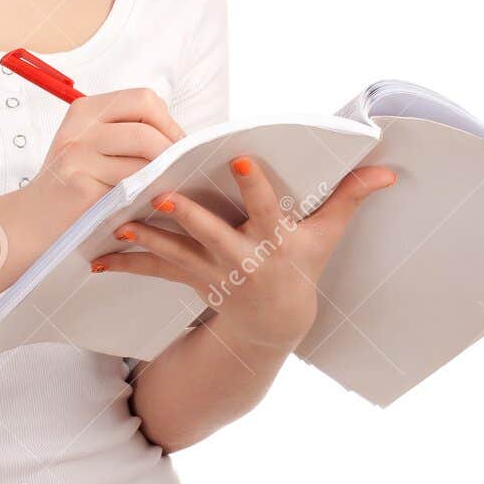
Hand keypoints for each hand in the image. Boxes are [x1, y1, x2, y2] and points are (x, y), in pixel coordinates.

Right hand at [27, 86, 185, 221]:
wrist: (33, 219)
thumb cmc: (73, 183)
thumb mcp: (92, 145)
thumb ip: (127, 132)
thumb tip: (178, 137)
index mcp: (86, 110)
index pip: (143, 100)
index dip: (168, 122)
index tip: (175, 145)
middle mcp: (80, 129)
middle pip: (146, 129)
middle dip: (171, 150)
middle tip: (179, 168)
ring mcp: (78, 157)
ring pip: (143, 159)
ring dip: (163, 175)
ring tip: (165, 185)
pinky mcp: (83, 188)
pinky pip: (132, 187)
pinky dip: (148, 194)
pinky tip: (148, 201)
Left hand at [89, 155, 397, 353]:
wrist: (273, 324)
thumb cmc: (301, 267)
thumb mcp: (325, 237)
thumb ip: (349, 197)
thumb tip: (388, 168)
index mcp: (274, 240)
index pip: (265, 208)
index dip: (254, 186)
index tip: (239, 160)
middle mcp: (241, 258)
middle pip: (213, 235)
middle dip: (189, 218)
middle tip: (164, 196)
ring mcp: (212, 272)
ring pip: (175, 253)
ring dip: (145, 241)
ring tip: (118, 227)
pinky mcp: (189, 279)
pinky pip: (153, 271)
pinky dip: (125, 265)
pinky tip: (95, 259)